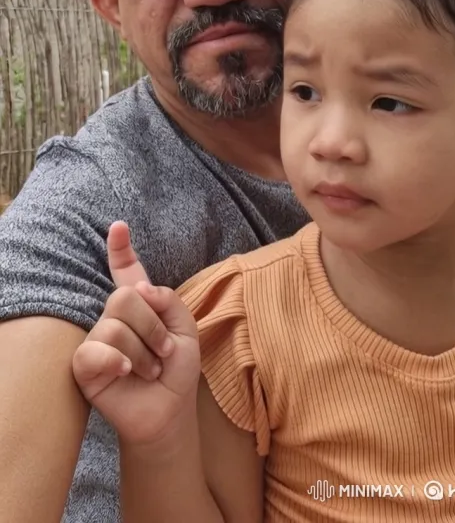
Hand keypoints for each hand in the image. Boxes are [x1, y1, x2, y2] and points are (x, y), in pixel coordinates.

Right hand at [72, 221, 199, 445]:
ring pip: (114, 325)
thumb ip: (168, 301)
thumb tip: (140, 290)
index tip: (119, 225)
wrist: (170, 411)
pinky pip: (94, 350)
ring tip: (150, 369)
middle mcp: (115, 317)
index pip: (127, 271)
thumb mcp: (186, 329)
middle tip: (164, 350)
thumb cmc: (177, 370)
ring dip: (143, 351)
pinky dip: (117, 360)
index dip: (121, 248)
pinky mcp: (86, 366)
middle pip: (124, 297)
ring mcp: (99, 340)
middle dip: (152, 325)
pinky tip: (127, 371)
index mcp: (141, 304)